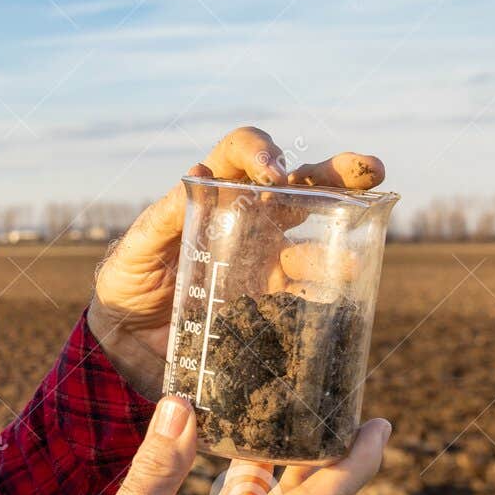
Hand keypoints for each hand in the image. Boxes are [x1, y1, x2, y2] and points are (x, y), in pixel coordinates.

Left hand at [86, 126, 385, 398]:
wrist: (126, 341)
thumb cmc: (127, 281)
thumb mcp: (138, 247)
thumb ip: (163, 217)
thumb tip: (199, 171)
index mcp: (214, 197)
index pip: (242, 155)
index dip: (261, 152)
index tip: (273, 173)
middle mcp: (249, 222)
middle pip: (301, 187)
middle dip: (339, 173)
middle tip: (369, 171)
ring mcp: (266, 262)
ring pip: (315, 241)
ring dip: (336, 245)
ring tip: (346, 262)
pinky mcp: (272, 303)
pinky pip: (308, 295)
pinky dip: (328, 294)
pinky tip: (339, 297)